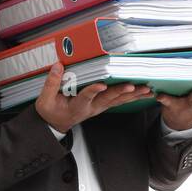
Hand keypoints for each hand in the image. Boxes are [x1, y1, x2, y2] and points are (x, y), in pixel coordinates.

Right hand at [35, 62, 154, 128]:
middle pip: (107, 99)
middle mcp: (91, 108)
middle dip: (121, 92)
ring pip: (117, 101)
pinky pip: (119, 101)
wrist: (56, 125)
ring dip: (132, 96)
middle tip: (133, 86)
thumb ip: (51, 84)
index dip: (93, 91)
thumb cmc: (51, 112)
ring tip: (146, 90)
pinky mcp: (102, 106)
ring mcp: (98, 108)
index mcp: (76, 106)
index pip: (85, 97)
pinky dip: (132, 97)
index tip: (100, 85)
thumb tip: (58, 66)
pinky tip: (143, 92)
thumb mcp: (44, 101)